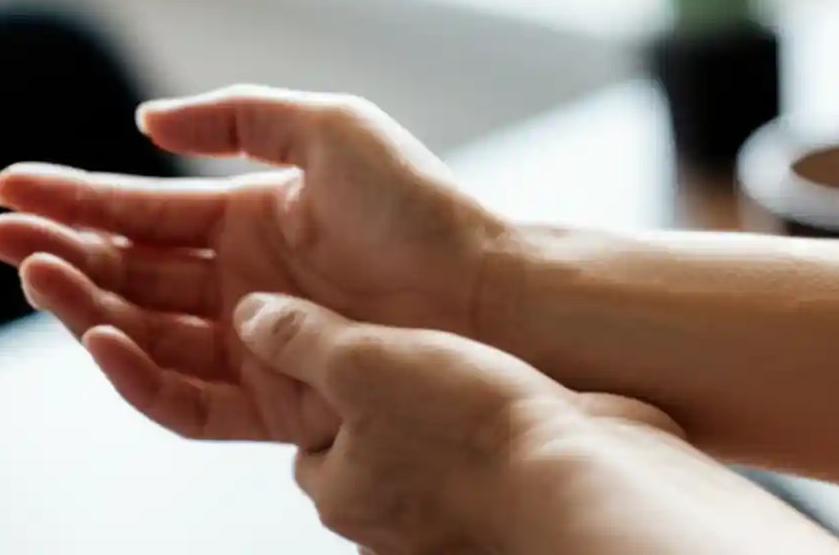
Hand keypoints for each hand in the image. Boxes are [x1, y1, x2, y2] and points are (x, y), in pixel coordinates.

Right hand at [0, 86, 507, 448]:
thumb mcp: (328, 128)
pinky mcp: (270, 397)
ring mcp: (252, 340)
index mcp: (248, 219)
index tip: (8, 185)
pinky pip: (183, 396)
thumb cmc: (417, 204)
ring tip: (35, 272)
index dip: (75, 197)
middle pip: (128, 271)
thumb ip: (239, 118)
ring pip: (143, 331)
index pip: (142, 210)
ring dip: (82, 304)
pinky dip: (135, 373)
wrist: (480, 285)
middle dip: (58, 248)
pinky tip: (99, 334)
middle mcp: (240, 281)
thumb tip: (146, 125)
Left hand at [234, 294, 838, 554]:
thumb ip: (301, 339)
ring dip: (443, 414)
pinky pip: (487, 462)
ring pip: (430, 454)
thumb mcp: (364, 360)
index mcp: (342, 488)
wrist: (587, 474)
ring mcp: (453, 518)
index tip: (358, 341)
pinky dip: (492, 432)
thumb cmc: (472, 429)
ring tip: (470, 366)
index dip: (327, 379)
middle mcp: (390, 519)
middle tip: (417, 348)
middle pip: (369, 447)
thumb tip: (252, 318)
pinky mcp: (509, 503)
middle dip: (388, 401)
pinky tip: (512, 395)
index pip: (308, 433)